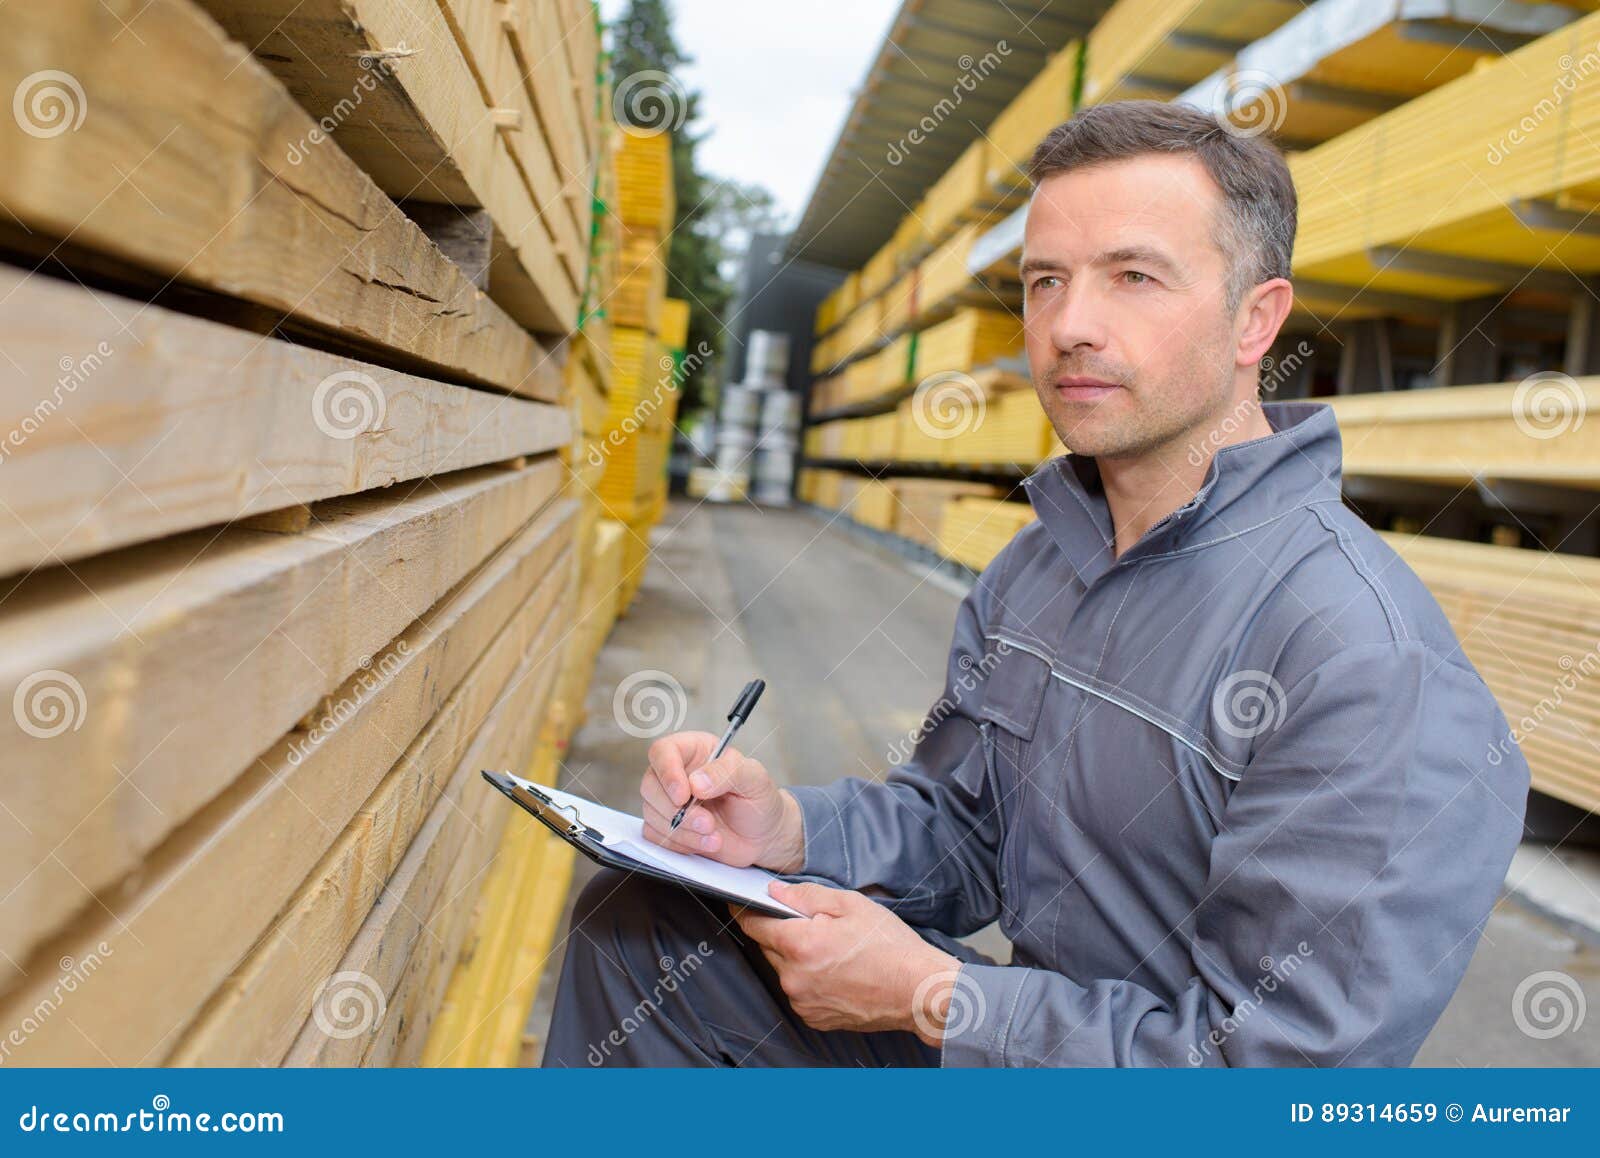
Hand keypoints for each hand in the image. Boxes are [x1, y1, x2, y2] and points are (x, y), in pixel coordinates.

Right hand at [639, 731, 804, 871]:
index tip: (684, 795)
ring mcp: (668, 802)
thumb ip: (728, 772)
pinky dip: (680, 844)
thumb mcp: (755, 778)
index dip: (667, 772)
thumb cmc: (760, 800)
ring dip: (683, 830)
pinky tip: (705, 843)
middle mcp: (677, 774)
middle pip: (650, 785)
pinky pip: (656, 836)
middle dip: (677, 811)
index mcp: (695, 751)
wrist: (763, 837)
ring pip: (651, 813)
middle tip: (708, 823)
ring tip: (714, 835)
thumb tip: (696, 782)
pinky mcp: (667, 828)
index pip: (663, 752)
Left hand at [732, 881, 960, 1046]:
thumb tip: (774, 892)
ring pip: (785, 970)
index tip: (739, 903)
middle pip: (769, 948)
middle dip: (782, 934)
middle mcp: (794, 978)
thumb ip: (806, 896)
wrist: (917, 991)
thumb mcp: (851, 905)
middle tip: (814, 926)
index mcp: (799, 945)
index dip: (745, 910)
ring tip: (834, 952)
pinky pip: (800, 992)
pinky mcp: (813, 1018)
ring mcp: (803, 1002)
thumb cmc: (890, 947)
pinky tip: (836, 973)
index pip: (753, 924)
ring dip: (797, 959)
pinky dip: (809, 980)